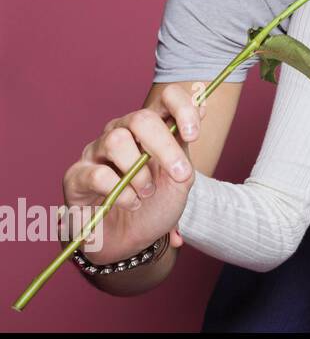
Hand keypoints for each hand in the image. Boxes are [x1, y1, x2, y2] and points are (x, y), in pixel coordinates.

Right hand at [61, 83, 204, 264]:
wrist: (132, 241)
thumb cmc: (156, 204)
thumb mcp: (181, 178)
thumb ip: (187, 145)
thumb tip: (204, 105)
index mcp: (152, 128)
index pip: (166, 97)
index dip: (183, 108)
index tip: (194, 135)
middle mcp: (122, 132)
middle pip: (140, 118)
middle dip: (165, 148)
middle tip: (179, 175)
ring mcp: (96, 152)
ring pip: (116, 141)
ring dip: (139, 173)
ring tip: (147, 193)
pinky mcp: (76, 176)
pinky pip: (98, 174)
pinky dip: (122, 193)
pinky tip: (131, 203)